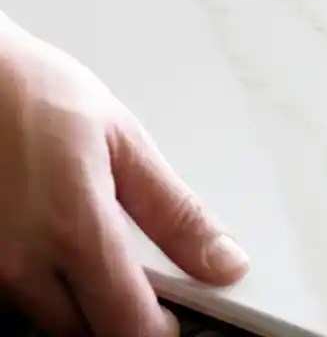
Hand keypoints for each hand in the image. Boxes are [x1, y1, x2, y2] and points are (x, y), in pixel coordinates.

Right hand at [0, 18, 247, 335]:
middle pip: (86, 333)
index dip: (161, 328)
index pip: (129, 324)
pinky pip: (11, 299)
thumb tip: (224, 261)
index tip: (179, 315)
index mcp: (74, 229)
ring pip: (45, 321)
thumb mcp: (123, 141)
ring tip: (86, 244)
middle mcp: (20, 262)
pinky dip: (38, 286)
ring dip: (75, 303)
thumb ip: (176, 212)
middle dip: (117, 315)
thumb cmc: (32, 94)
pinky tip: (48, 246)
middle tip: (135, 272)